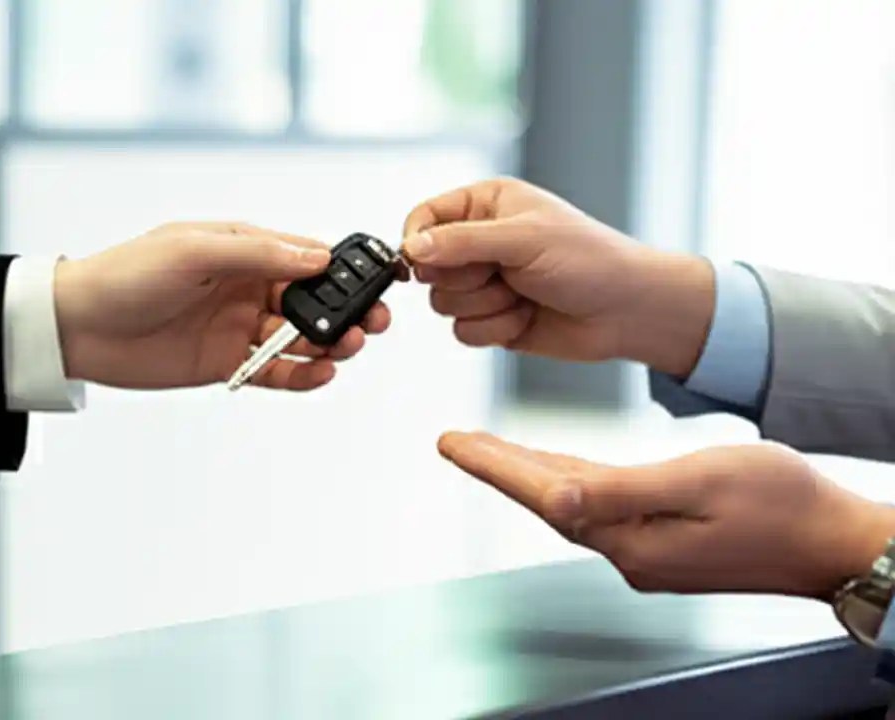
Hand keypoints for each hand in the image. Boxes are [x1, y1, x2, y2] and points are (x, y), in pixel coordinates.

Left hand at [52, 222, 390, 390]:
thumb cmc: (128, 274)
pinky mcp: (225, 363)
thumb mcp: (193, 251)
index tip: (375, 281)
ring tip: (347, 349)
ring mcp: (237, 327)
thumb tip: (316, 258)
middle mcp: (246, 287)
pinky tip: (319, 374)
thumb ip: (257, 254)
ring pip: (298, 337)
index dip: (341, 269)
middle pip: (312, 300)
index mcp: (242, 249)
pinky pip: (274, 370)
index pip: (305, 256)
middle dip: (346, 311)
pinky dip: (300, 375)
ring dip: (328, 344)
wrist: (77, 325)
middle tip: (373, 323)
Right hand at [402, 178, 714, 376]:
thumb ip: (461, 242)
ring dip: (484, 306)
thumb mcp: (522, 239)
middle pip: (429, 267)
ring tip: (522, 295)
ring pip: (443, 303)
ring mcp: (485, 282)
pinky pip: (462, 331)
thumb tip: (410, 247)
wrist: (627, 311)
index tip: (421, 261)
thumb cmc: (589, 261)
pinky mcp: (492, 318)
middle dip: (465, 279)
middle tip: (502, 273)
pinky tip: (525, 317)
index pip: (425, 217)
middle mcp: (480, 241)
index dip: (418, 241)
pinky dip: (493, 329)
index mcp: (486, 205)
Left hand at [437, 431, 894, 599]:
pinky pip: (601, 509)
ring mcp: (648, 553)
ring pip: (573, 504)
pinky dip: (572, 482)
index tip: (451, 443)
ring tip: (491, 450)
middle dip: (501, 468)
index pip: (545, 496)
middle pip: (550, 501)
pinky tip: (562, 469)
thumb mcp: (701, 481)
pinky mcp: (665, 546)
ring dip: (532, 475)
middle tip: (456, 441)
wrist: (835, 541)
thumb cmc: (783, 505)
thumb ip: (623, 490)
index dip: (495, 466)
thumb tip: (557, 497)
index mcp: (633, 539)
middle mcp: (631, 553)